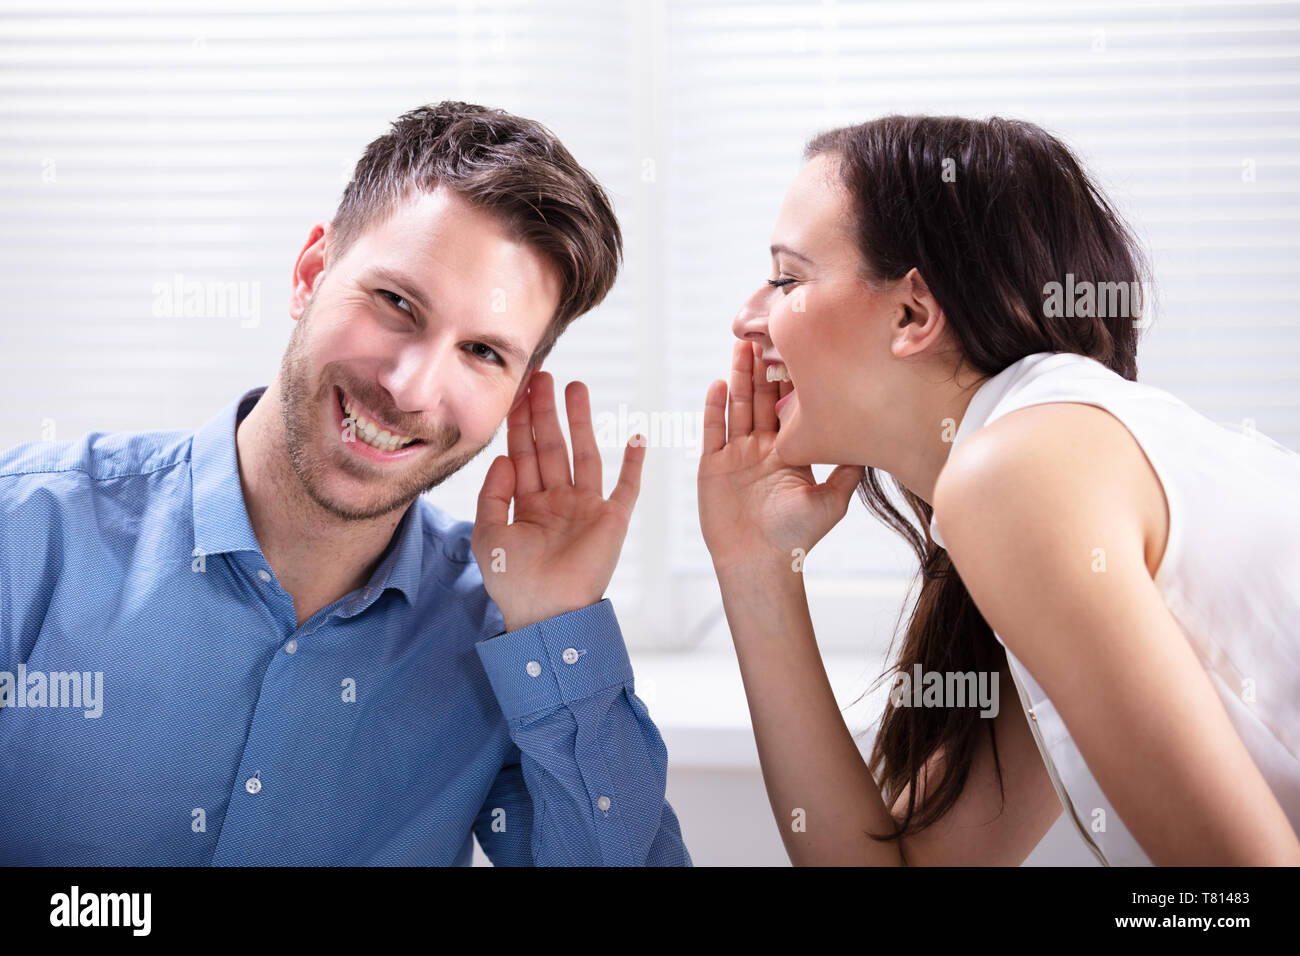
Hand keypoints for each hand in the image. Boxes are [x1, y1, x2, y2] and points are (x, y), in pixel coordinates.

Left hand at [472, 371, 644, 631]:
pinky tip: (635, 435)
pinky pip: (627, 486)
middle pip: (551, 445)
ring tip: (576, 387)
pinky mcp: (612, 520)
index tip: (518, 390)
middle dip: (546, 411)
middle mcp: (557, 501)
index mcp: (527, 504)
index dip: (520, 422)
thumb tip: (503, 457)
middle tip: (543, 375)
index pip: (522, 453)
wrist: (547, 616)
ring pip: (584, 454)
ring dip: (581, 421)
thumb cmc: (513, 582)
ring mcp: (586, 508)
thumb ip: (491, 495)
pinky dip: (634, 462)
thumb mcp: (487, 536)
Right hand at [698, 340, 862, 575]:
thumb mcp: (833, 499)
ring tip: (741, 346)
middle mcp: (761, 448)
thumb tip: (872, 439)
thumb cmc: (796, 537)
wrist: (760, 562)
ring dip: (737, 376)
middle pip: (759, 399)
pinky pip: (712, 430)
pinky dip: (714, 407)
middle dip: (761, 367)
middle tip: (764, 334)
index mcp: (788, 452)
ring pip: (736, 407)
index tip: (795, 350)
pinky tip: (717, 383)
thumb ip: (848, 469)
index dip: (789, 379)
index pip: (787, 407)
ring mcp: (735, 455)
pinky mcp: (712, 465)